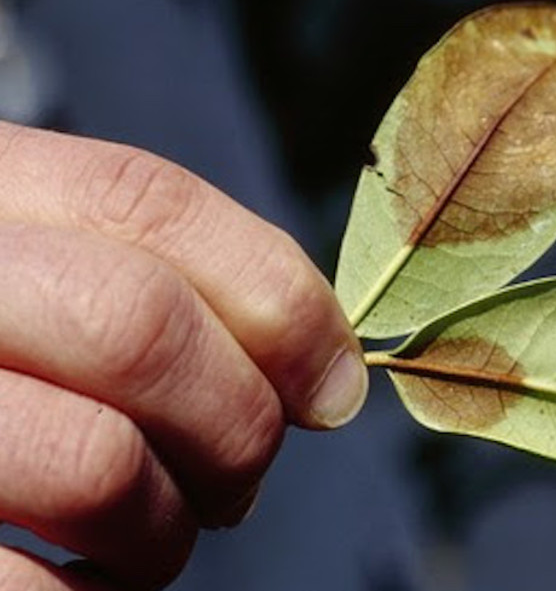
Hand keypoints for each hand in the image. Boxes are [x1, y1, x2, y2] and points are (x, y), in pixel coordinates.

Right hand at [0, 122, 366, 589]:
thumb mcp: (15, 268)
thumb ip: (134, 280)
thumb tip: (324, 374)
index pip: (148, 203)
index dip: (279, 301)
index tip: (333, 387)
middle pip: (139, 326)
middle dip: (234, 424)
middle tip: (236, 481)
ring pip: (97, 468)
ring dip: (165, 533)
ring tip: (150, 543)